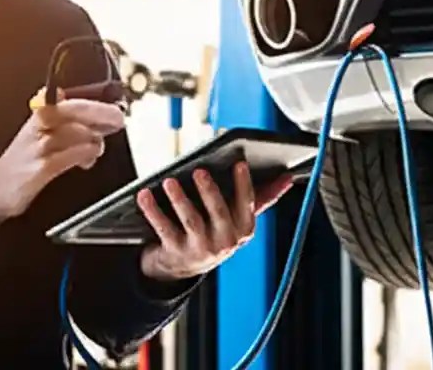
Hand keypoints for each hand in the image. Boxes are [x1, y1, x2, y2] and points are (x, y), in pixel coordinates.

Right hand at [0, 86, 124, 222]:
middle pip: (75, 110)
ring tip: (95, 150)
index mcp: (40, 114)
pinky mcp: (39, 168)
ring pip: (75, 132)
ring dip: (94, 140)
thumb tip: (98, 113)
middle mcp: (38, 126)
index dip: (96, 102)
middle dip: (102, 113)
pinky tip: (87, 160)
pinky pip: (68, 156)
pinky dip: (83, 155)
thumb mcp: (42, 134)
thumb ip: (67, 121)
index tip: (116, 108)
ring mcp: (38, 146)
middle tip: (118, 120)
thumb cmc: (24, 161)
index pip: (72, 100)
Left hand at [136, 161, 294, 281]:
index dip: (244, 184)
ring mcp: (201, 250)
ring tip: (169, 181)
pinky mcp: (176, 253)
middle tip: (199, 172)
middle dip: (209, 192)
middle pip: (218, 213)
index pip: (247, 204)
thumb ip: (262, 198)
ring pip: (191, 221)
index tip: (239, 164)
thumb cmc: (214, 233)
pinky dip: (153, 211)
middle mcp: (225, 242)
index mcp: (244, 230)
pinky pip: (164, 229)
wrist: (181, 269)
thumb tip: (288, 178)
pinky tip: (144, 195)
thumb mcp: (238, 219)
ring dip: (179, 200)